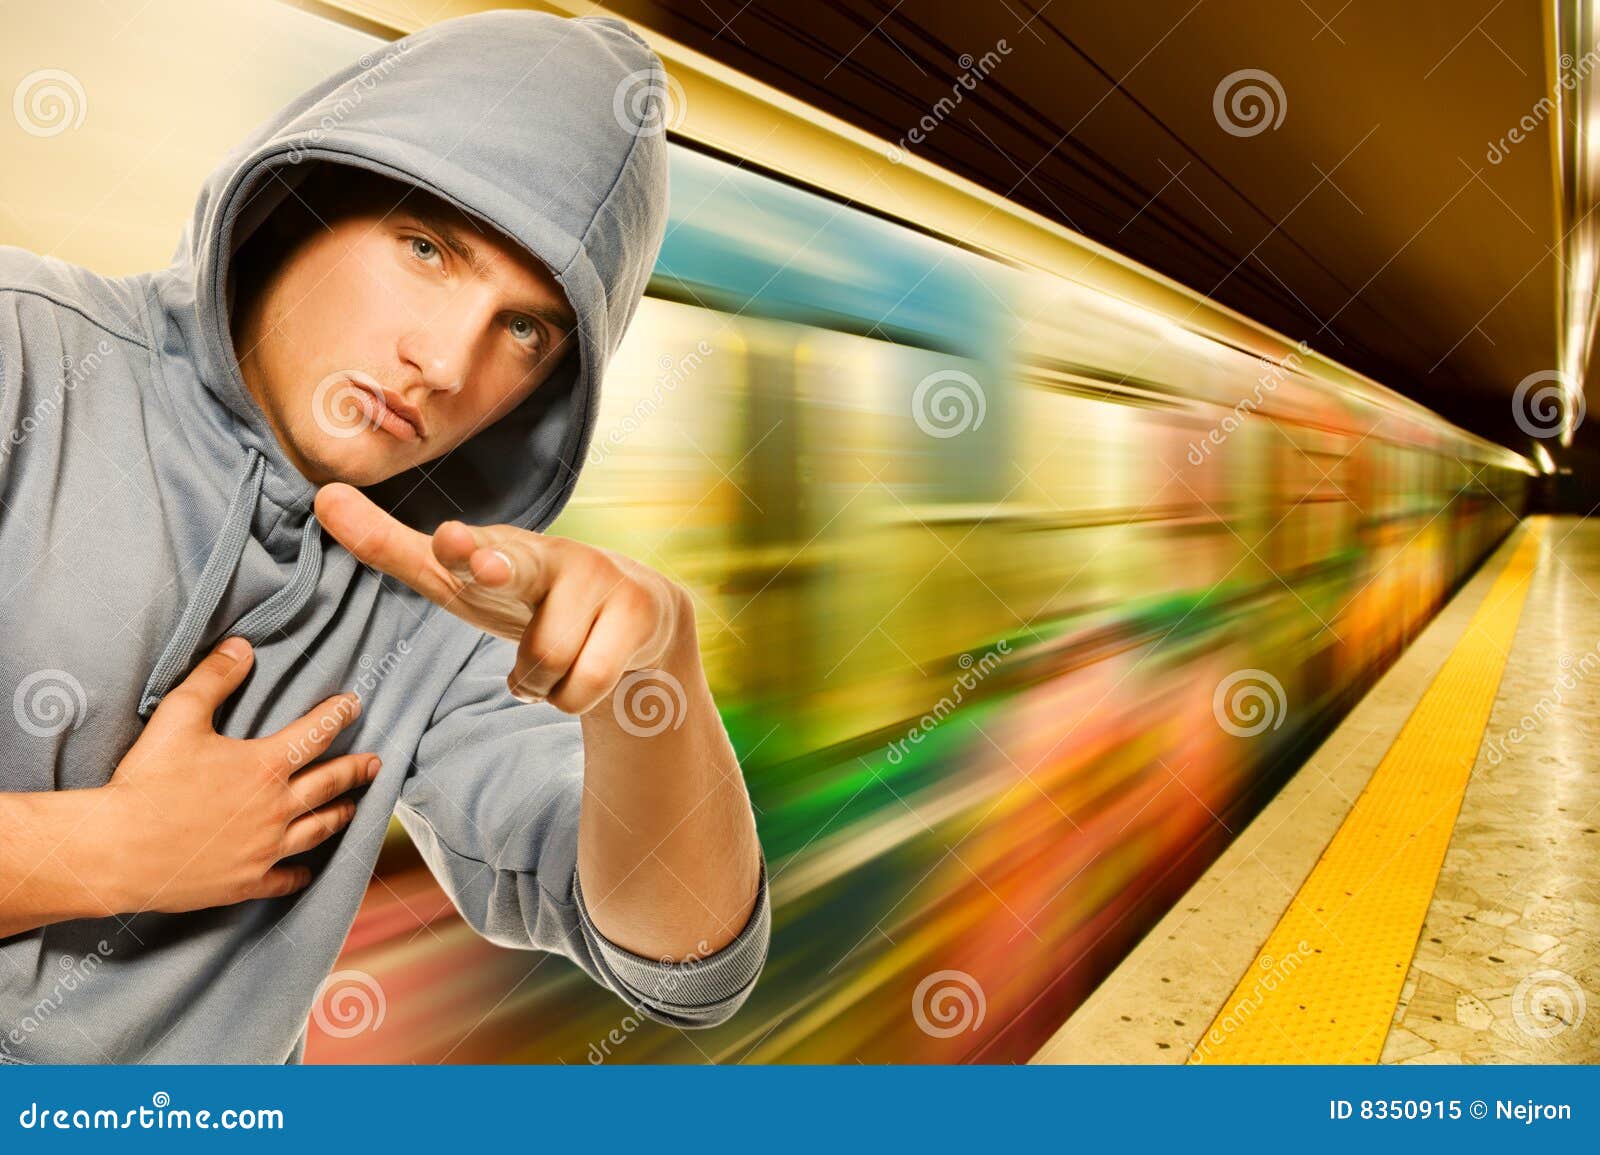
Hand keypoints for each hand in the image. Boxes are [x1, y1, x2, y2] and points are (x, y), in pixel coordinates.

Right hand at [99, 637, 378, 914]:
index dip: (338, 715)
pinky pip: (285, 879)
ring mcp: (265, 849)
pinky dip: (300, 873)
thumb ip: (214, 678)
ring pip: (317, 830)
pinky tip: (306, 871)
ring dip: (339, 816)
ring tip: (353, 808)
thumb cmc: (146, 781)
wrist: (116, 850)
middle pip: (330, 784)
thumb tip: (243, 647)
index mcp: (264, 766)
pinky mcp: (247, 882)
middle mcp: (275, 808)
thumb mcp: (178, 716)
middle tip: (376, 763)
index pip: (316, 733)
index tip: (355, 705)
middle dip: (356, 770)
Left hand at [315, 483, 690, 715]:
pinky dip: (568, 697)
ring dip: (537, 682)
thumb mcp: (460, 581)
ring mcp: (597, 579)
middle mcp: (544, 556)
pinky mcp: (638, 609)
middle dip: (492, 565)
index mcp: (494, 549)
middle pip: (511, 567)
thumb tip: (322, 496)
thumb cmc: (529, 598)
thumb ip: (393, 547)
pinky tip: (579, 674)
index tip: (444, 540)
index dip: (450, 548)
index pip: (458, 550)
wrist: (639, 616)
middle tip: (480, 564)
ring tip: (548, 663)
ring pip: (542, 662)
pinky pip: (581, 686)